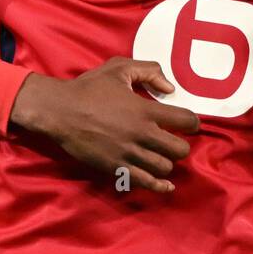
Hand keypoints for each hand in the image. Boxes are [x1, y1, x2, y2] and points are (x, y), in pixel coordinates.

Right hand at [10, 58, 199, 193]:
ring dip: (167, 162)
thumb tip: (170, 88)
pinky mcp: (115, 168)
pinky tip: (165, 184)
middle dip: (181, 145)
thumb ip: (150, 71)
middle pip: (180, 149)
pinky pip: (145, 183)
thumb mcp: (120, 68)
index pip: (187, 121)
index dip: (193, 122)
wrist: (59, 111)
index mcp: (146, 110)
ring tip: (161, 156)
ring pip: (165, 168)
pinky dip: (159, 185)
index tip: (188, 123)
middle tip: (173, 141)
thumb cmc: (89, 88)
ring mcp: (129, 154)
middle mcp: (141, 134)